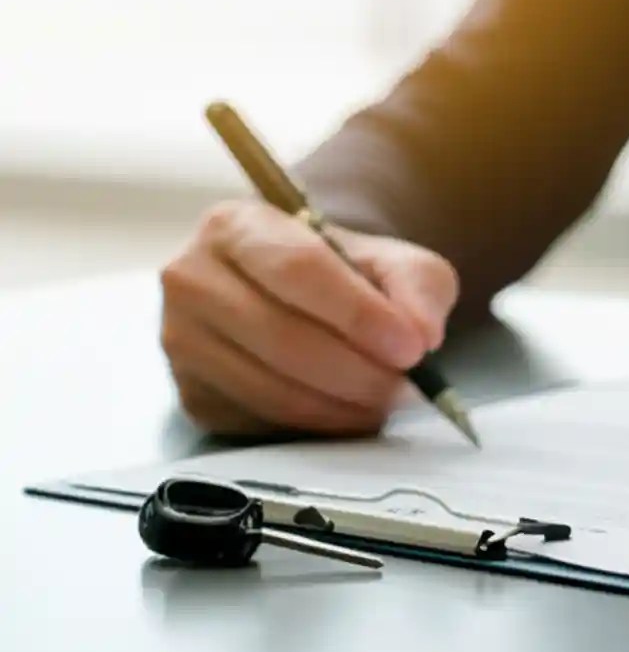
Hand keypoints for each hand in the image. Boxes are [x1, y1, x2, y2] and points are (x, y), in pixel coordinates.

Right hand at [159, 199, 459, 435]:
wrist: (299, 302)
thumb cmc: (343, 276)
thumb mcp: (392, 261)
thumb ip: (416, 285)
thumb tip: (422, 334)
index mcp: (236, 226)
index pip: (298, 269)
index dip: (358, 314)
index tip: (411, 347)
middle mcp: (193, 279)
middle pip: (281, 337)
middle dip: (358, 370)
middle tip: (408, 385)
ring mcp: (182, 342)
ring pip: (271, 388)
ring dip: (343, 404)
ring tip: (387, 397)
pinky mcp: (193, 396)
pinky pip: (262, 421)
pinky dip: (318, 425)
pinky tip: (349, 411)